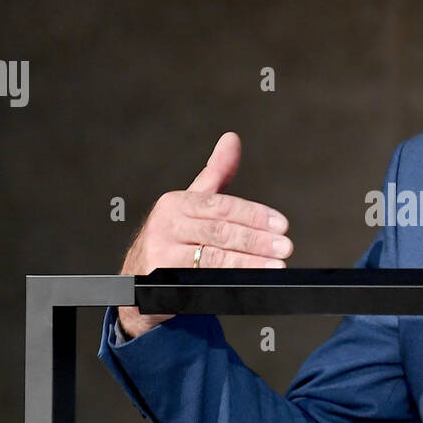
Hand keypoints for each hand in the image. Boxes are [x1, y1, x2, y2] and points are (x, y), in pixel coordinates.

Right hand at [116, 132, 292, 338]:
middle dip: (256, 240)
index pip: (222, 206)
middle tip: (284, 246)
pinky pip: (202, 281)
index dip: (254, 215)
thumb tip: (232, 139)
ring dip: (249, 262)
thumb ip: (216, 173)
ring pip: (213, 258)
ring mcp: (162, 254)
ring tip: (276, 264)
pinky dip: (229, 282)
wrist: (138, 281)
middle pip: (219, 232)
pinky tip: (249, 283)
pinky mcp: (161, 281)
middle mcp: (166, 226)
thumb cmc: (172, 237)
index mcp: (176, 203)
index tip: (281, 224)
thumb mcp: (192, 203)